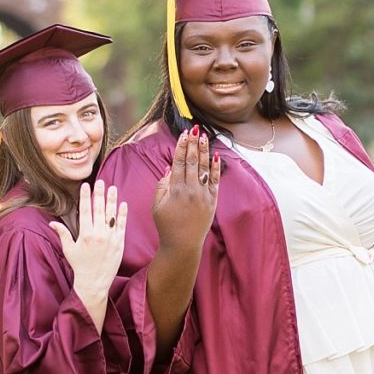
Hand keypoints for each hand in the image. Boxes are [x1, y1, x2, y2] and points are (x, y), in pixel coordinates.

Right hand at [50, 182, 127, 328]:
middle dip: (99, 194)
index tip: (86, 185)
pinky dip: (122, 214)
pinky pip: (122, 226)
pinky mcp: (119, 243)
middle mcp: (98, 234)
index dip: (85, 196)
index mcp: (85, 234)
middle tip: (101, 181)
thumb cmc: (80, 266)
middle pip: (99, 209)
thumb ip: (62, 234)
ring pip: (111, 215)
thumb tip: (51, 223)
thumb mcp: (69, 249)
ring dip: (112, 200)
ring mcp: (110, 238)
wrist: (94, 282)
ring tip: (112, 188)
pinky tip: (123, 204)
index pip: (85, 210)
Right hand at [152, 128, 220, 254]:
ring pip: (205, 168)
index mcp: (176, 190)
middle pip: (193, 161)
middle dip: (194, 143)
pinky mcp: (213, 202)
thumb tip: (170, 168)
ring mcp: (204, 195)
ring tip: (204, 136)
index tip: (184, 134)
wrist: (182, 245)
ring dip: (204, 151)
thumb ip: (162, 185)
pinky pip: (215, 182)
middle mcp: (191, 190)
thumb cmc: (166, 225)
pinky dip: (216, 169)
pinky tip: (216, 156)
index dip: (182, 146)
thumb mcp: (157, 205)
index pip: (180, 162)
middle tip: (195, 128)